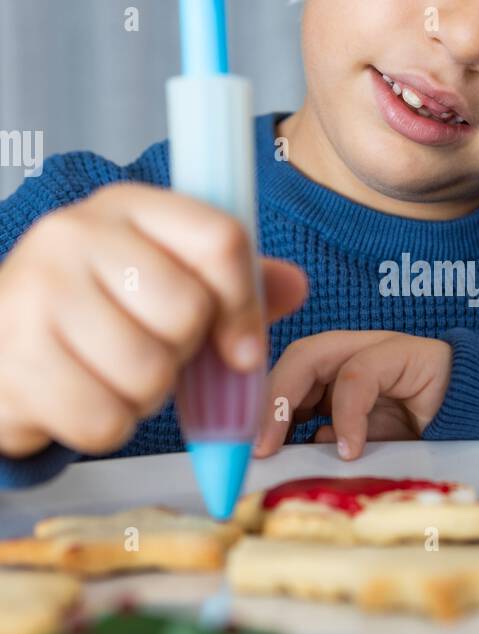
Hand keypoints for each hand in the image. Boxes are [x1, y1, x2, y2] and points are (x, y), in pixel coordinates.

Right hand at [0, 183, 306, 457]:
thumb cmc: (91, 311)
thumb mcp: (158, 279)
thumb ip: (228, 283)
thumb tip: (295, 286)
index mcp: (126, 206)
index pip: (220, 237)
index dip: (244, 303)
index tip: (240, 348)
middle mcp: (75, 234)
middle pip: (188, 311)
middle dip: (182, 354)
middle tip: (149, 352)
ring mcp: (38, 293)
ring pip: (149, 373)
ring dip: (144, 397)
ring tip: (112, 376)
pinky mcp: (15, 359)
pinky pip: (104, 420)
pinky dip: (107, 426)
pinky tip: (82, 398)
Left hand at [253, 330, 452, 459]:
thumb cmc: (425, 431)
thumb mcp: (368, 444)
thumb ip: (331, 442)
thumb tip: (291, 452)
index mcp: (335, 374)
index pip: (285, 377)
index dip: (259, 407)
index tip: (241, 448)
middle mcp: (349, 352)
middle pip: (291, 359)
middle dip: (265, 401)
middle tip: (256, 447)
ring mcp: (377, 347)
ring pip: (314, 355)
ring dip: (288, 401)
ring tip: (278, 445)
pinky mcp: (405, 352)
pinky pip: (361, 374)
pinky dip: (348, 412)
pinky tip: (350, 447)